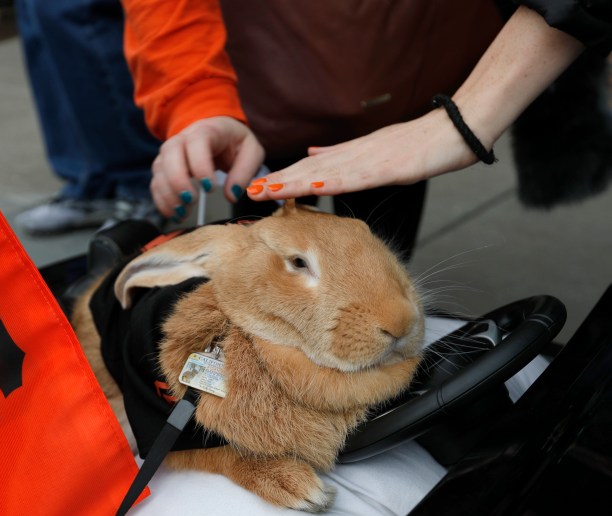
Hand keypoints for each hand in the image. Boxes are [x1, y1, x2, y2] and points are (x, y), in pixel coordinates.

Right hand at [151, 116, 264, 218]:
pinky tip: (174, 214)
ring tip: (183, 213)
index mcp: (207, 130)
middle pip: (170, 152)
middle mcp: (183, 138)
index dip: (200, 165)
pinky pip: (156, 182)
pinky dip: (162, 200)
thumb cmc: (235, 142)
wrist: (217, 131)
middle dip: (177, 179)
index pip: (197, 142)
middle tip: (191, 201)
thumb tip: (231, 195)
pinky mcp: (163, 167)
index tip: (210, 189)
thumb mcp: (251, 151)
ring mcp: (169, 152)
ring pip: (159, 169)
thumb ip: (244, 171)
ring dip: (168, 194)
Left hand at [246, 109, 480, 200]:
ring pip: (326, 174)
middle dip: (279, 183)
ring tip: (269, 190)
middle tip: (250, 192)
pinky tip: (314, 187)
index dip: (283, 179)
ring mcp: (370, 160)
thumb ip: (342, 155)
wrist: (457, 129)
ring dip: (296, 183)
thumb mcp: (375, 150)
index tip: (258, 188)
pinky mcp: (389, 167)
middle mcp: (355, 155)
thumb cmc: (422, 144)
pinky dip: (334, 182)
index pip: (310, 170)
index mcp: (352, 154)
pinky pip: (357, 177)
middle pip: (311, 171)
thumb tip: (312, 156)